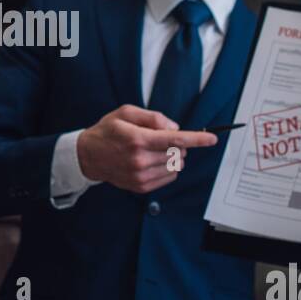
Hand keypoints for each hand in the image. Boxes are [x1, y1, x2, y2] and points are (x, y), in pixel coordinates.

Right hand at [77, 105, 217, 194]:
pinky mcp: (142, 186)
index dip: (196, 139)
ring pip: (176, 166)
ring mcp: (141, 175)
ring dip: (172, 157)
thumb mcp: (126, 112)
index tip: (211, 139)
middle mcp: (140, 160)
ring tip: (154, 151)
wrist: (88, 156)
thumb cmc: (108, 131)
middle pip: (178, 153)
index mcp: (137, 139)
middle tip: (161, 139)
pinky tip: (152, 162)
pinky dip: (167, 168)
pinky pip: (169, 177)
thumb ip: (153, 117)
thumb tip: (175, 128)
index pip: (174, 140)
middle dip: (178, 145)